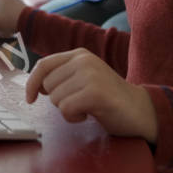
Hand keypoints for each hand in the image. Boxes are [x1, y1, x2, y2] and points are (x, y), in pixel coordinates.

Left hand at [24, 48, 156, 140]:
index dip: (32, 83)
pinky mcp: (95, 92)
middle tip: (79, 103)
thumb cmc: (109, 99)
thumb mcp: (84, 79)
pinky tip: (90, 114)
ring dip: (68, 110)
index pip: (43, 65)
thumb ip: (64, 76)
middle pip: (48, 85)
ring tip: (87, 108)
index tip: (30, 98)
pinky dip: (74, 117)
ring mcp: (90, 74)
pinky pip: (66, 109)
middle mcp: (84, 60)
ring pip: (56, 98)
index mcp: (79, 54)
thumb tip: (35, 85)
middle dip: (58, 100)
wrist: (142, 111)